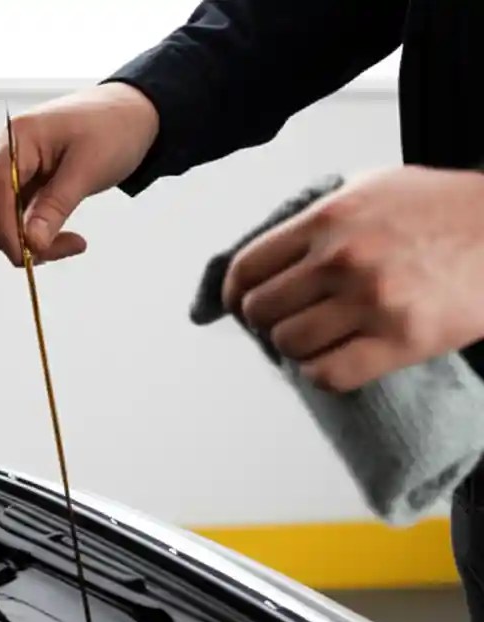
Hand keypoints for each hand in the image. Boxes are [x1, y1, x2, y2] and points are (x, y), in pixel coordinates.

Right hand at [0, 82, 159, 265]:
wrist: (133, 112)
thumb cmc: (113, 128)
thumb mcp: (87, 169)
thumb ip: (55, 207)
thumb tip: (31, 243)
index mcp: (18, 137)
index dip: (4, 227)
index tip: (23, 256)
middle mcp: (9, 151)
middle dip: (17, 237)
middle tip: (55, 254)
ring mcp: (17, 167)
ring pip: (5, 215)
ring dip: (29, 238)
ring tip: (69, 245)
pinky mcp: (29, 180)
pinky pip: (21, 213)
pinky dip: (37, 230)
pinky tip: (63, 236)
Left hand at [224, 165, 483, 391]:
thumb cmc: (446, 209)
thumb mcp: (373, 188)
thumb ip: (318, 217)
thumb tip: (269, 253)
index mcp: (329, 219)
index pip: (246, 267)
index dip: (234, 295)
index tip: (241, 305)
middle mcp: (343, 258)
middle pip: (260, 310)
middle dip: (267, 322)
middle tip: (289, 323)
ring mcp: (372, 300)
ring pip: (289, 344)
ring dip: (296, 349)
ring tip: (318, 340)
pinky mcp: (403, 339)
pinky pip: (328, 374)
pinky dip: (321, 375)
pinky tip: (336, 362)